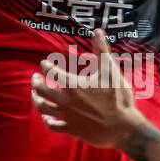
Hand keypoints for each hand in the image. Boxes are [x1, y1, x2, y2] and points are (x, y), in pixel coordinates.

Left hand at [28, 30, 144, 148]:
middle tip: (35, 78)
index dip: (46, 66)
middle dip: (36, 83)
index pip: (51, 72)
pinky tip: (47, 118)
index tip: (44, 63)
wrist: (124, 128)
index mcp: (72, 85)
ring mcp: (67, 116)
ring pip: (43, 108)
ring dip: (37, 100)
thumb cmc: (118, 98)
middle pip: (41, 91)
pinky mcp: (71, 129)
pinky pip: (53, 126)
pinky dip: (47, 121)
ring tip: (35, 95)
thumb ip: (102, 50)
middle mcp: (65, 100)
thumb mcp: (111, 70)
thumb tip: (98, 31)